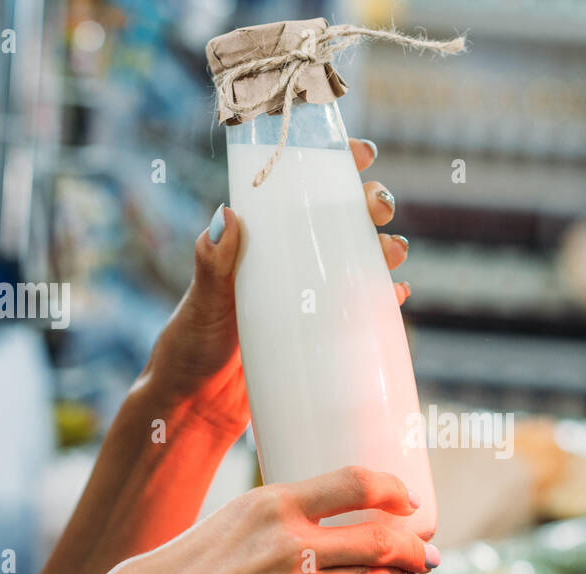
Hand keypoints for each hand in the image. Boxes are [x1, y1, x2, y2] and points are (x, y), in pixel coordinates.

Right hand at [101, 467, 436, 573]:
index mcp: (270, 505)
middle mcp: (290, 547)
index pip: (358, 483)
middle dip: (415, 549)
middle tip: (426, 553)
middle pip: (383, 540)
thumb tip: (338, 529)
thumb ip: (282, 523)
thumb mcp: (229, 523)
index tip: (412, 501)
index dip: (397, 491)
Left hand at [145, 138, 412, 438]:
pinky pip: (359, 306)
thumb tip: (226, 216)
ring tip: (395, 252)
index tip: (362, 155)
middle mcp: (285, 260)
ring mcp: (305, 295)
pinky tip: (396, 293)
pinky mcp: (319, 330)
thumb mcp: (201, 302)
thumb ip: (212, 263)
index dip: (334, 163)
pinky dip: (381, 296)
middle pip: (338, 218)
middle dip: (368, 204)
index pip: (298, 188)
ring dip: (382, 248)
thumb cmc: (189, 347)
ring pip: (356, 258)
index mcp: (257, 240)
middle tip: (380, 209)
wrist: (197, 407)